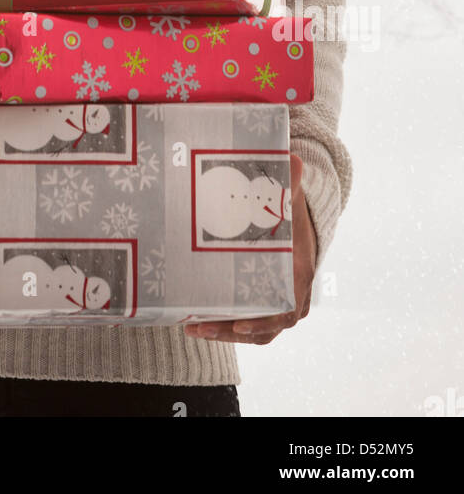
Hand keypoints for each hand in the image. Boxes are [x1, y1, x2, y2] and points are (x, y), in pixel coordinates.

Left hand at [185, 153, 316, 344]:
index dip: (263, 320)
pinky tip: (197, 320)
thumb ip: (289, 184)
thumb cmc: (293, 211)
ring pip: (255, 330)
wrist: (302, 220)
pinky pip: (248, 322)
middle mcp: (293, 296)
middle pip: (265, 328)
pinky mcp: (266, 302)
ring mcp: (280, 303)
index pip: (286, 311)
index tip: (238, 322)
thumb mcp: (291, 198)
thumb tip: (295, 160)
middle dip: (231, 331)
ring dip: (224, 333)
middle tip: (200, 327)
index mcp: (299, 274)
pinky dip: (225, 325)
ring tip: (192, 327)